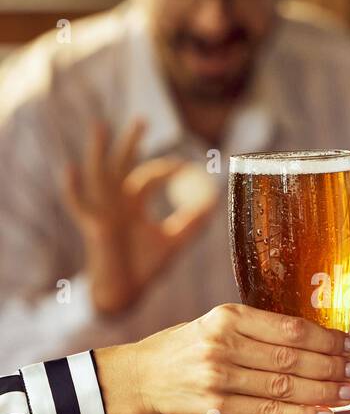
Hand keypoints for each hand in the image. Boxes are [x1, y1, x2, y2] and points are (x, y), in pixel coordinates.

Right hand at [63, 119, 215, 315]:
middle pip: (123, 165)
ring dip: (100, 151)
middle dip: (131, 142)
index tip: (187, 168)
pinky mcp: (93, 227)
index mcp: (134, 205)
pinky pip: (79, 205)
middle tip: (143, 118)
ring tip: (101, 126)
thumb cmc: (144, 268)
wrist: (124, 294)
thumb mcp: (174, 242)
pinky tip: (70, 169)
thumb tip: (216, 203)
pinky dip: (73, 189)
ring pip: (99, 176)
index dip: (168, 170)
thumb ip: (193, 224)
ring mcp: (103, 213)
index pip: (150, 177)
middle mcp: (117, 203)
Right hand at [94, 305, 349, 413]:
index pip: (290, 328)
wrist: (139, 377)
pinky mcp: (216, 408)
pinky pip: (268, 412)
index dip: (326, 339)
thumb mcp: (217, 324)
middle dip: (330, 367)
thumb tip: (314, 342)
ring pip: (284, 386)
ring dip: (322, 393)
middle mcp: (224, 345)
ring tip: (348, 395)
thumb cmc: (186, 348)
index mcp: (229, 317)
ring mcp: (219, 378)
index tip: (348, 345)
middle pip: (292, 358)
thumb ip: (258, 330)